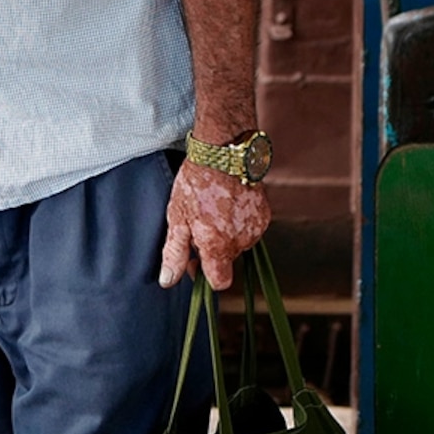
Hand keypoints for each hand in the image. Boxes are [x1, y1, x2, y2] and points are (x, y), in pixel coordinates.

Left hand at [159, 158, 271, 291]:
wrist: (224, 151)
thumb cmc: (196, 182)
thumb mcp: (177, 217)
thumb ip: (175, 253)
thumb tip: (167, 280)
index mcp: (218, 246)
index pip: (220, 282)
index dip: (205, 274)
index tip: (194, 258)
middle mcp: (241, 242)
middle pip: (227, 260)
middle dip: (213, 248)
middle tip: (199, 223)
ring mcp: (256, 228)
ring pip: (239, 244)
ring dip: (227, 234)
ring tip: (214, 209)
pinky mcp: (266, 215)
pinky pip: (251, 229)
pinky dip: (240, 222)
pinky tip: (229, 203)